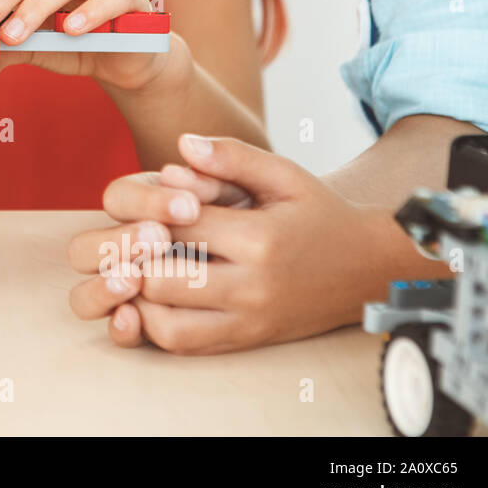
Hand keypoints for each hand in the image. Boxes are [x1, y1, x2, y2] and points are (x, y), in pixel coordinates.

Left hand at [67, 134, 440, 353]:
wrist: (368, 267)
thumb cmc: (317, 213)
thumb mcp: (285, 174)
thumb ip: (232, 156)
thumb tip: (182, 143)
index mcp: (259, 238)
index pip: (177, 227)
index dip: (145, 214)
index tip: (137, 206)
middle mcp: (251, 286)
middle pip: (162, 278)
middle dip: (132, 258)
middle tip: (118, 241)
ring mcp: (247, 320)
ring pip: (165, 322)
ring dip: (135, 297)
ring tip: (129, 267)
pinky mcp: (245, 341)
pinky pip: (184, 345)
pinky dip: (153, 324)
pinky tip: (146, 295)